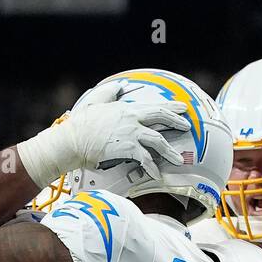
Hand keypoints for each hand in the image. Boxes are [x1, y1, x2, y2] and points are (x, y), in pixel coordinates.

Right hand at [16, 79, 190, 186]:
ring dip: (170, 151)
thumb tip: (119, 86)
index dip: (171, 106)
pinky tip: (158, 175)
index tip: (182, 108)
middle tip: (187, 126)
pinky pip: (145, 159)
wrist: (74, 139)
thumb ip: (110, 93)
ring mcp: (131, 134)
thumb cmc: (82, 123)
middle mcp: (133, 119)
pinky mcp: (127, 149)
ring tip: (178, 159)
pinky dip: (152, 168)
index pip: (154, 106)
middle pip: (161, 117)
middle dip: (176, 121)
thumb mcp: (96, 101)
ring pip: (158, 140)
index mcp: (127, 109)